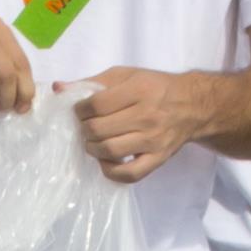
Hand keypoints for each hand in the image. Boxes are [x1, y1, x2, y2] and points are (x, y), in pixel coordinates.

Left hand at [73, 65, 222, 182]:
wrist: (192, 105)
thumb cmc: (154, 87)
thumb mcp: (126, 75)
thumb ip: (92, 82)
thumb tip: (58, 88)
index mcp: (139, 91)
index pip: (96, 105)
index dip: (80, 110)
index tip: (80, 110)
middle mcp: (147, 116)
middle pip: (99, 129)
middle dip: (84, 129)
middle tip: (86, 127)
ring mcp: (153, 141)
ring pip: (110, 151)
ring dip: (92, 148)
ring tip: (92, 142)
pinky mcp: (158, 159)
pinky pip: (129, 175)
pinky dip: (111, 171)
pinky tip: (106, 161)